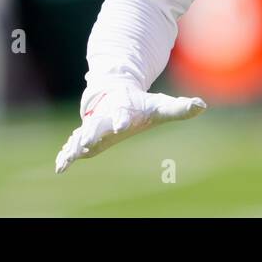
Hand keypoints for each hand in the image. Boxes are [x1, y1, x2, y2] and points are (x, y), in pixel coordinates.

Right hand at [54, 82, 205, 173]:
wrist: (115, 96)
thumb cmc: (140, 105)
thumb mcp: (161, 106)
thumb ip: (180, 107)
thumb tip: (202, 105)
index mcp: (123, 110)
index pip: (123, 114)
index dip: (122, 118)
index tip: (121, 123)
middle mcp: (105, 119)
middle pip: (97, 126)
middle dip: (91, 133)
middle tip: (84, 141)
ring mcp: (93, 128)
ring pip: (81, 136)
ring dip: (74, 145)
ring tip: (67, 156)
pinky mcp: (85, 137)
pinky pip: (72, 146)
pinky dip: (66, 155)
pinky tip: (60, 166)